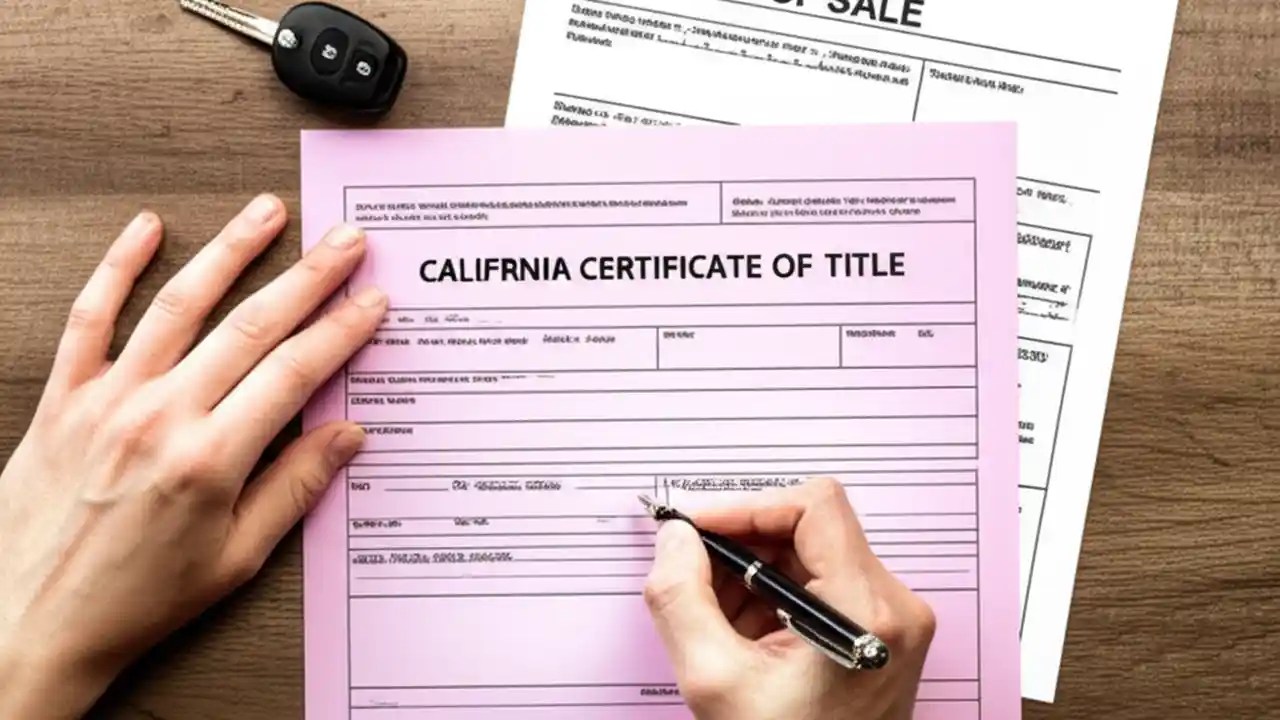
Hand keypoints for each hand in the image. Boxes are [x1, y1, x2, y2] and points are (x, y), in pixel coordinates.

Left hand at [0, 196, 384, 719]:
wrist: (31, 624)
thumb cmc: (134, 602)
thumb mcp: (233, 560)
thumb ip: (293, 489)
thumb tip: (347, 436)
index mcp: (211, 460)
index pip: (296, 373)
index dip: (342, 330)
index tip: (371, 301)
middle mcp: (162, 417)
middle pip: (252, 326)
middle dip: (308, 276)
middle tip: (345, 241)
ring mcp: (109, 400)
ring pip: (180, 305)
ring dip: (231, 252)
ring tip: (268, 213)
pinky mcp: (65, 399)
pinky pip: (91, 318)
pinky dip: (118, 267)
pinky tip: (146, 230)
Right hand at [643, 478, 935, 719]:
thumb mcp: (714, 680)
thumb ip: (682, 598)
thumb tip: (676, 539)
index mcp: (866, 610)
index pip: (814, 506)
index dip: (746, 507)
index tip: (697, 527)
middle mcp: (893, 607)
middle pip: (808, 529)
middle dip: (741, 549)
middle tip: (691, 576)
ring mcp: (892, 621)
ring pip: (810, 556)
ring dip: (752, 577)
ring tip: (716, 622)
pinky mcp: (880, 633)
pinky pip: (820, 586)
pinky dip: (772, 599)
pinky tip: (743, 637)